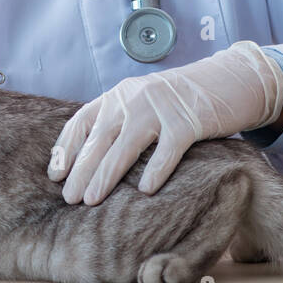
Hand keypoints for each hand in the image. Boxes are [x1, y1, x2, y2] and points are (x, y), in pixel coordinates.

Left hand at [48, 40, 282, 205]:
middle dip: (81, 170)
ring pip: (126, 146)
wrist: (226, 82)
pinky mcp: (188, 122)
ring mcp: (160, 109)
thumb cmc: (178, 103)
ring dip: (106, 175)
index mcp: (117, 95)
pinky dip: (156, 170)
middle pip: (99, 139)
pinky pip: (168, 149)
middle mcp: (133, 99)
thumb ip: (116, 123)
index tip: (55, 175)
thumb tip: (86, 165)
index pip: (81, 121)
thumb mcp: (140, 104)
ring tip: (92, 200)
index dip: (66, 149)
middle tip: (69, 199)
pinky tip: (146, 191)